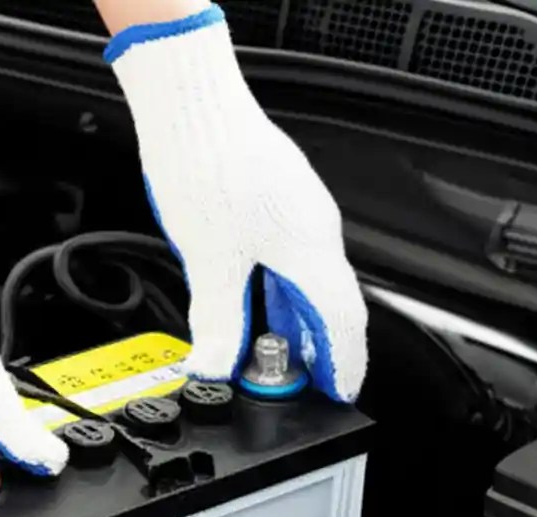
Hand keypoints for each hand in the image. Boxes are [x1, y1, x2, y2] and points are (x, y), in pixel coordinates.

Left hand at [107, 5, 367, 400]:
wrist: (192, 105)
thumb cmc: (206, 165)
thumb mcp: (209, 261)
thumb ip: (219, 320)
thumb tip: (216, 366)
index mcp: (311, 249)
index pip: (343, 322)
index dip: (343, 364)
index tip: (341, 391)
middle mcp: (314, 229)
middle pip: (328, 304)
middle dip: (315, 348)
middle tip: (298, 382)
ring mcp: (295, 211)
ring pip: (304, 280)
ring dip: (291, 320)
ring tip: (267, 351)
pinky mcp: (272, 199)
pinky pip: (286, 257)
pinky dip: (275, 290)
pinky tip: (248, 299)